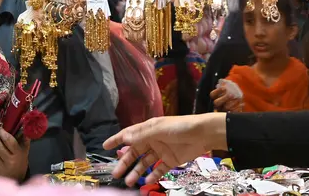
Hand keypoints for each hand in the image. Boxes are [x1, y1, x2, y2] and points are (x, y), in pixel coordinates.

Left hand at [0, 128, 29, 180]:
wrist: (18, 178)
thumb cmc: (21, 161)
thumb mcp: (25, 150)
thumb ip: (25, 138)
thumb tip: (24, 126)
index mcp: (18, 154)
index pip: (8, 140)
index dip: (2, 133)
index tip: (0, 129)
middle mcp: (10, 161)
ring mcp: (1, 168)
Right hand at [104, 114, 227, 185]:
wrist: (203, 134)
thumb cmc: (180, 127)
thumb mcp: (159, 129)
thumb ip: (142, 136)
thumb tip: (124, 139)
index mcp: (148, 129)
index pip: (129, 134)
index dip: (117, 140)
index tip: (105, 147)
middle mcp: (152, 140)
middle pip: (135, 152)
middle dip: (124, 162)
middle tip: (115, 173)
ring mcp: (161, 150)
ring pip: (145, 163)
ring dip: (136, 171)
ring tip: (128, 182)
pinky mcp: (171, 160)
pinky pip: (158, 169)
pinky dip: (152, 175)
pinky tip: (147, 181)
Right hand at [210, 85, 242, 112]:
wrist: (240, 99)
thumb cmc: (233, 92)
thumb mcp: (230, 88)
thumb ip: (227, 85)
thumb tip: (224, 82)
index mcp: (216, 97)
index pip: (212, 94)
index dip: (217, 91)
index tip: (224, 88)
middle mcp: (218, 104)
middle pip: (216, 102)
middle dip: (224, 98)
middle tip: (231, 94)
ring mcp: (223, 110)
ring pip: (225, 107)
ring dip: (232, 102)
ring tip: (238, 98)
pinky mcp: (230, 114)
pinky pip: (232, 112)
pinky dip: (237, 108)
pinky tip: (241, 104)